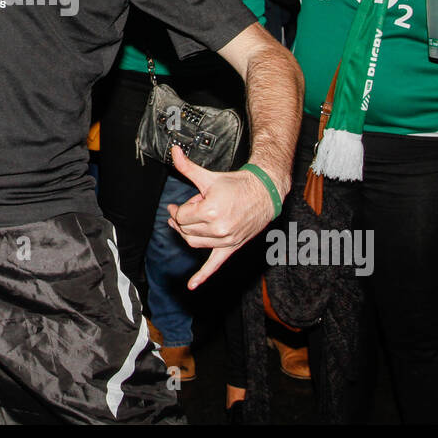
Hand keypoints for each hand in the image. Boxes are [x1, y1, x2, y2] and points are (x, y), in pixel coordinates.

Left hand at [166, 146, 277, 289]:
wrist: (264, 192)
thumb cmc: (236, 184)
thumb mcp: (208, 177)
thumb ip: (187, 167)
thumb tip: (173, 151)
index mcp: (210, 210)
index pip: (181, 216)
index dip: (180, 209)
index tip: (184, 203)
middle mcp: (218, 228)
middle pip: (186, 229)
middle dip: (185, 218)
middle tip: (192, 207)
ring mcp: (226, 239)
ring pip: (195, 242)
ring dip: (188, 233)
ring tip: (191, 222)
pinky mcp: (232, 247)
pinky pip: (215, 265)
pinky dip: (202, 276)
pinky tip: (191, 286)